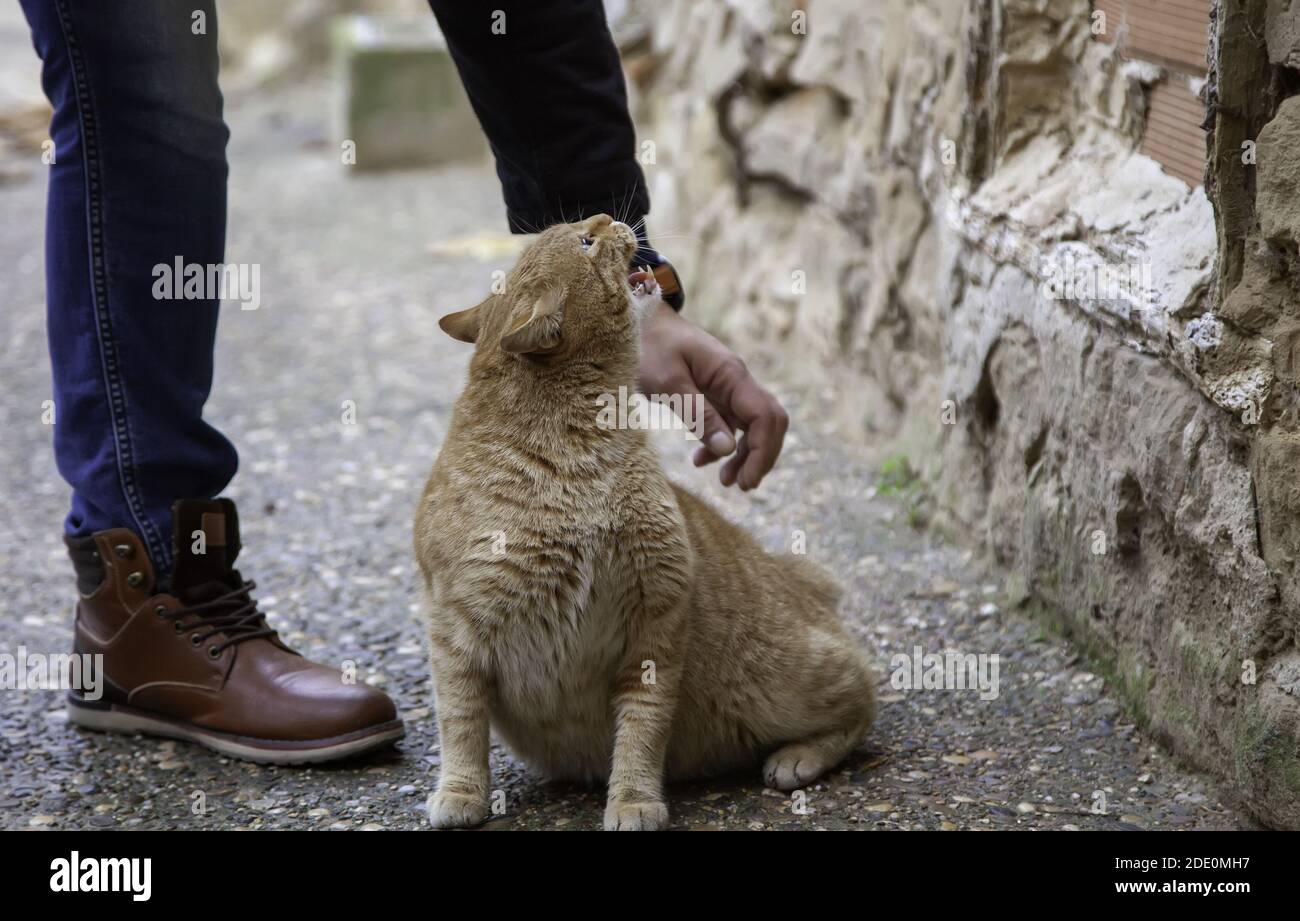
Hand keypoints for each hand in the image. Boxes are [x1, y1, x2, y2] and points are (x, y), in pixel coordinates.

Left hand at [636, 300, 788, 490]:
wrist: (636, 320)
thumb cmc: (648, 346)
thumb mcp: (668, 383)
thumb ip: (698, 415)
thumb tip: (728, 449)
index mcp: (731, 374)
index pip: (766, 417)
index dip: (763, 452)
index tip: (745, 481)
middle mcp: (736, 380)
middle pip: (768, 422)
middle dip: (761, 456)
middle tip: (742, 486)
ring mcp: (727, 386)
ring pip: (751, 425)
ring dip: (744, 455)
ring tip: (727, 481)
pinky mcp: (713, 392)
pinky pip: (730, 422)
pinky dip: (722, 445)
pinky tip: (702, 461)